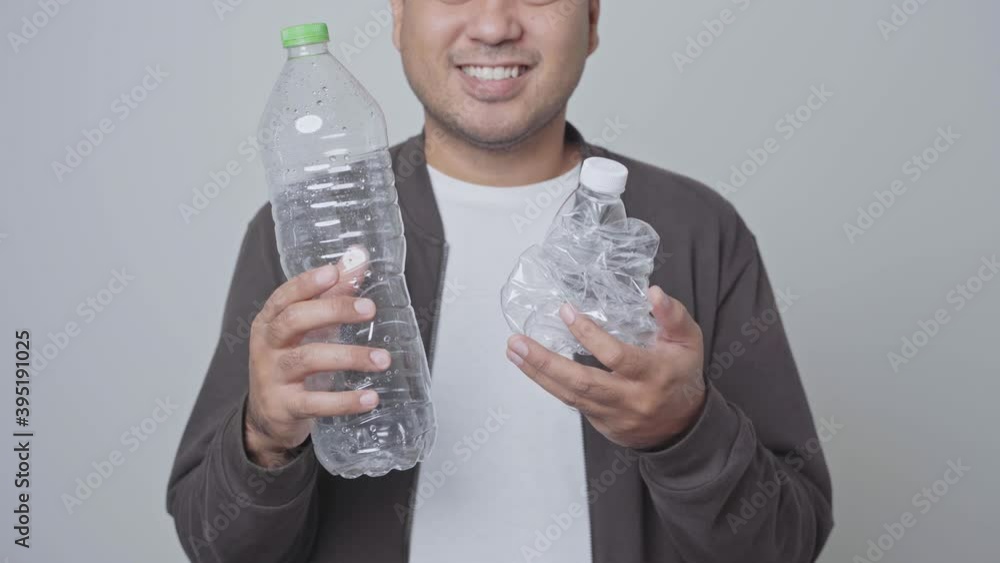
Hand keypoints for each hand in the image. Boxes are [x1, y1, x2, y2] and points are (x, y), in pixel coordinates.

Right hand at [245, 250, 388, 467]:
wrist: (269, 416)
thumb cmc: (292, 361)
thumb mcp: (309, 327)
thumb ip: (333, 293)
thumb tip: (358, 257)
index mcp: (270, 321)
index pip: (284, 296)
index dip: (307, 283)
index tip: (334, 272)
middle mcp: (267, 345)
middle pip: (294, 320)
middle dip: (333, 311)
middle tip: (370, 309)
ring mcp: (273, 376)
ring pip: (307, 359)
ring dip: (348, 357)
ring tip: (382, 359)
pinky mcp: (284, 407)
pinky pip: (315, 403)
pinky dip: (344, 401)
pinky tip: (370, 397)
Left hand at [506, 286, 705, 449]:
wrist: (682, 426)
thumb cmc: (681, 374)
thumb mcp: (687, 341)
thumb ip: (673, 315)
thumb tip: (653, 292)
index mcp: (654, 374)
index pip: (617, 357)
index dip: (589, 335)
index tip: (566, 311)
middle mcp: (631, 397)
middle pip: (583, 383)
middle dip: (546, 363)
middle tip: (517, 342)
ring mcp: (613, 414)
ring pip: (571, 396)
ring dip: (538, 373)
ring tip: (514, 351)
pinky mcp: (601, 423)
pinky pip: (572, 402)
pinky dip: (550, 383)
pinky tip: (530, 366)